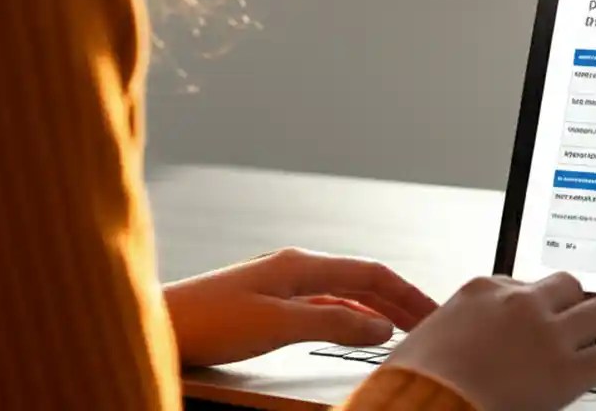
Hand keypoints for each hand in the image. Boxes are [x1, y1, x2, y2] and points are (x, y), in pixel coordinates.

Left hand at [164, 247, 437, 366]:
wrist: (160, 324)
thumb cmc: (210, 320)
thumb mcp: (278, 324)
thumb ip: (332, 324)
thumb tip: (382, 327)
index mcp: (302, 265)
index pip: (371, 272)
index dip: (407, 292)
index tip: (435, 311)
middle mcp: (296, 268)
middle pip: (362, 280)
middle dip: (399, 299)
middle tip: (430, 323)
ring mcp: (282, 284)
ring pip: (345, 294)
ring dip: (377, 309)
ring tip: (404, 328)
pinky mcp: (269, 302)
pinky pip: (326, 305)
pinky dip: (351, 317)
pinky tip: (359, 330)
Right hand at [385, 272, 595, 410]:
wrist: (424, 405)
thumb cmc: (416, 382)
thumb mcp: (426, 340)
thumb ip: (453, 330)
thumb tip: (453, 343)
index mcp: (483, 291)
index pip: (522, 284)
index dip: (535, 303)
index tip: (539, 313)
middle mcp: (521, 303)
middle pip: (566, 285)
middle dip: (576, 302)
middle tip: (582, 317)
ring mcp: (547, 333)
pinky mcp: (568, 370)